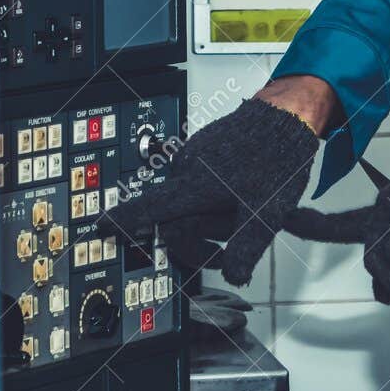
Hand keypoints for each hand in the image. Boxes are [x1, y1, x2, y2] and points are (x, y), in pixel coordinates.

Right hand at [96, 97, 319, 285]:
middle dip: (199, 236)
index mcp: (192, 186)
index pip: (146, 209)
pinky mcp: (205, 145)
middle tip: (232, 241)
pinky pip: (198, 179)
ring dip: (208, 216)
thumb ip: (246, 250)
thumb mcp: (265, 214)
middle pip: (174, 215)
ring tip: (243, 211)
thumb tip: (235, 276)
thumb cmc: (276, 159)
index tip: (101, 229)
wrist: (288, 115)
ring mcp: (194, 154)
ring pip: (188, 198)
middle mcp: (186, 168)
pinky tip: (241, 193)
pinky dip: (213, 195)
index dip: (121, 222)